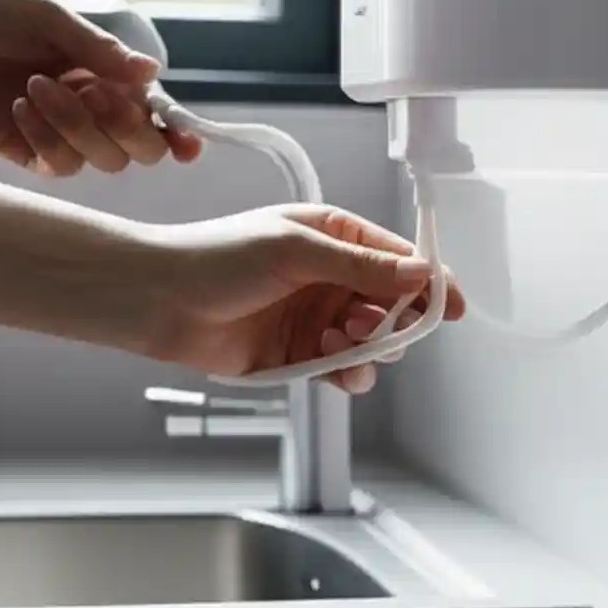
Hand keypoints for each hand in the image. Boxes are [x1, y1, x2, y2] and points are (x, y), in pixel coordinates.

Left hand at [0, 0, 201, 173]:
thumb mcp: (49, 19)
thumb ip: (100, 50)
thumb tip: (154, 72)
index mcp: (110, 74)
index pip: (158, 111)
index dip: (181, 132)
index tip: (189, 146)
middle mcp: (96, 109)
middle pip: (144, 148)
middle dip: (129, 126)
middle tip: (97, 95)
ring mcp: (66, 136)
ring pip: (107, 160)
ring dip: (77, 124)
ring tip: (36, 86)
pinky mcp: (33, 155)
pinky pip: (64, 166)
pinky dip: (47, 138)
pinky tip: (19, 106)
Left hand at [141, 205, 464, 393]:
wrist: (157, 300)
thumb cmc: (216, 258)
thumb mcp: (296, 250)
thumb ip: (362, 265)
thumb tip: (420, 272)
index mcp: (333, 236)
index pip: (398, 258)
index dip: (428, 282)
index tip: (449, 307)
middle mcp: (330, 277)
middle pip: (391, 305)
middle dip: (392, 321)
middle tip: (369, 326)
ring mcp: (315, 317)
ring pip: (371, 342)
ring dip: (367, 348)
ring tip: (338, 345)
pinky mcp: (297, 356)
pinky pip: (342, 369)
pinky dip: (347, 372)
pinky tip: (332, 366)